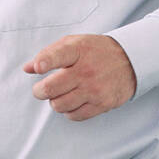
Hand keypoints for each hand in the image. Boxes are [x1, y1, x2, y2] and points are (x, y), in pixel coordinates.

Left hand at [23, 34, 137, 120]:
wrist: (130, 60)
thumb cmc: (97, 51)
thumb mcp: (74, 43)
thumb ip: (49, 54)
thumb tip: (28, 68)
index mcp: (78, 50)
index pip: (57, 56)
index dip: (44, 62)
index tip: (38, 68)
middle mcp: (86, 70)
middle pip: (50, 89)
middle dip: (40, 91)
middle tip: (42, 89)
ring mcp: (94, 89)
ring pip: (59, 105)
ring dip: (55, 102)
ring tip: (61, 94)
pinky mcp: (102, 104)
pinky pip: (74, 115)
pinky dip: (69, 111)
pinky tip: (73, 101)